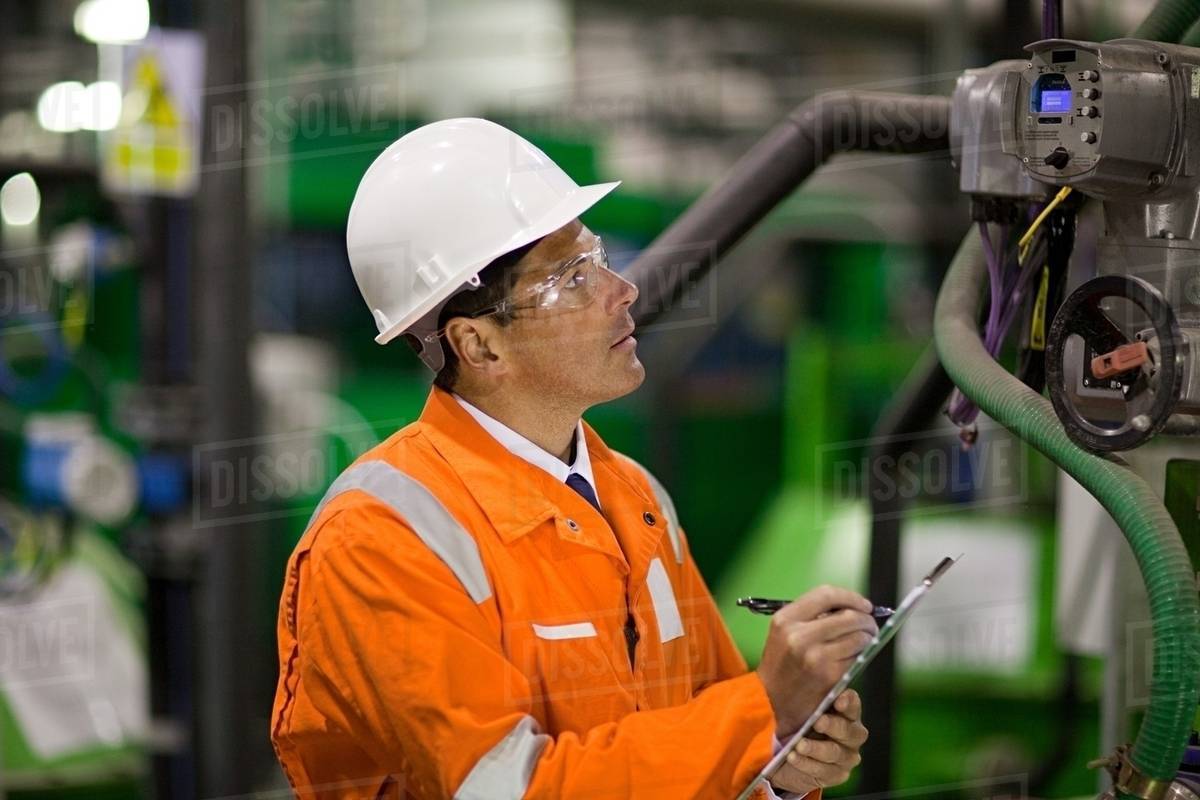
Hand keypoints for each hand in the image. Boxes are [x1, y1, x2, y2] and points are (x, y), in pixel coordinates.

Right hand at [755, 585, 876, 735]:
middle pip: (849, 616)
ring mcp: (816, 656)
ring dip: (867, 637)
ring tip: (866, 640)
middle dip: (866, 619)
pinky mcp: (830, 676)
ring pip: (858, 637)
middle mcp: (800, 635)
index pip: (826, 594)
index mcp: (786, 619)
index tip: (864, 604)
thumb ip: (810, 616)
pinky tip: (856, 656)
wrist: (771, 701)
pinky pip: (857, 658)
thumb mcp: (784, 631)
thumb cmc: (780, 663)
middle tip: (870, 624)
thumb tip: (849, 607)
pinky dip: (862, 655)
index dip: (851, 597)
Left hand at [768, 690, 868, 794]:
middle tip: (817, 721)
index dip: (849, 702)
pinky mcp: (836, 774)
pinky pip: (825, 771)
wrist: (783, 755)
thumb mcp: (796, 704)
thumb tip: (799, 662)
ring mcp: (846, 756)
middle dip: (833, 726)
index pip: (853, 704)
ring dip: (816, 748)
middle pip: (851, 731)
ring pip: (836, 753)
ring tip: (798, 744)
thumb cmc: (794, 722)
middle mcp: (851, 734)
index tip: (838, 699)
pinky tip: (793, 757)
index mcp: (845, 712)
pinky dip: (807, 763)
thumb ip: (803, 689)